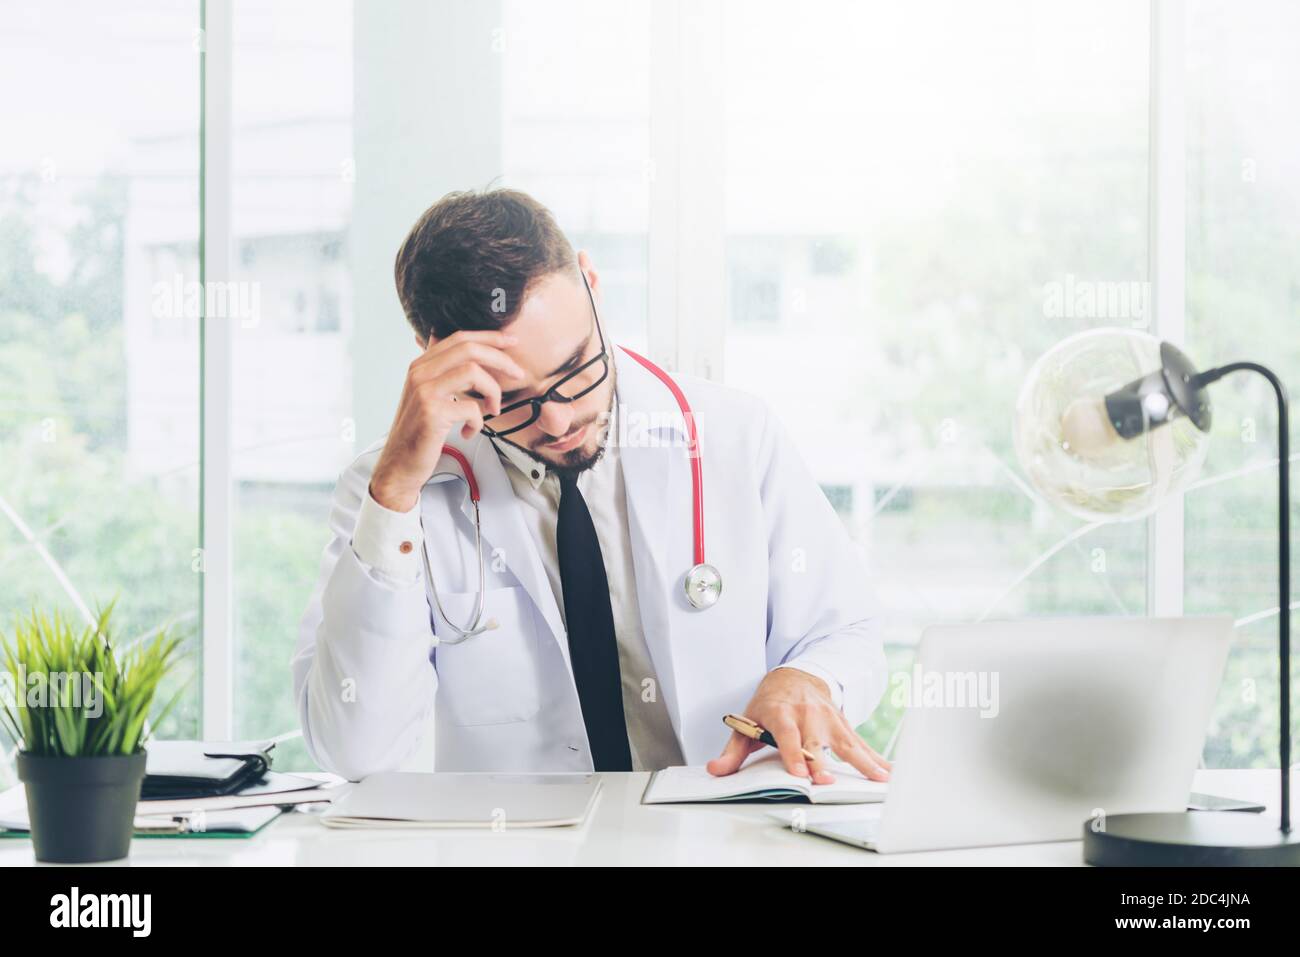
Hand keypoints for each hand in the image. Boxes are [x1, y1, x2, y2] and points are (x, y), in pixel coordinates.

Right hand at [370, 329, 526, 510]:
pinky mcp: (432, 412)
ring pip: (473, 372)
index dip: (489, 337)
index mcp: (421, 365)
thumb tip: (469, 355)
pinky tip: (469, 431)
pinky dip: (478, 421)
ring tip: (493, 409)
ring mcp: (425, 391)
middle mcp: (420, 373)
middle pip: (469, 349)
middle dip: (501, 359)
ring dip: (493, 391)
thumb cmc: (419, 432)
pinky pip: (471, 407)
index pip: (459, 338)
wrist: (399, 463)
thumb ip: (443, 373)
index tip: (512, 342)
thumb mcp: (427, 395)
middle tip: (518, 374)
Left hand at [706, 668, 891, 784]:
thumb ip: (733, 751)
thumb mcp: (746, 723)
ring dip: (862, 762)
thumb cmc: (768, 704)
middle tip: (826, 782)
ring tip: (878, 779)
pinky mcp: (842, 724)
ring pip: (845, 742)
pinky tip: (888, 772)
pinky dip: (875, 757)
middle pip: (816, 742)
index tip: (798, 773)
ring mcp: (828, 719)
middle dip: (821, 763)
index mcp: (782, 714)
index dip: (793, 754)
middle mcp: (807, 715)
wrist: (794, 677)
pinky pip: (860, 743)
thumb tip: (716, 771)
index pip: (787, 735)